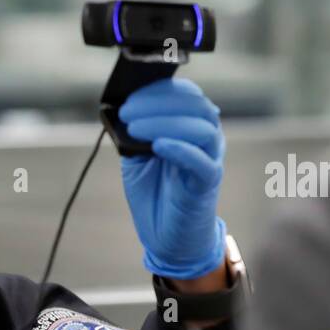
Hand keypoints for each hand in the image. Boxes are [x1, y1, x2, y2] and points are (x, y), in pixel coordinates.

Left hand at [118, 77, 226, 279]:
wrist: (168, 238)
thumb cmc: (155, 195)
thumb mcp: (136, 159)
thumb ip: (133, 136)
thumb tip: (120, 114)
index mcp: (189, 126)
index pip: (183, 95)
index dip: (157, 92)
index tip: (129, 100)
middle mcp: (205, 137)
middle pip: (194, 106)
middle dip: (158, 104)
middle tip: (128, 113)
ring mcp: (209, 158)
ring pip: (201, 128)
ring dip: (166, 123)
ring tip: (136, 129)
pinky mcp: (208, 182)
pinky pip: (202, 161)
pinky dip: (181, 149)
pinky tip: (159, 146)